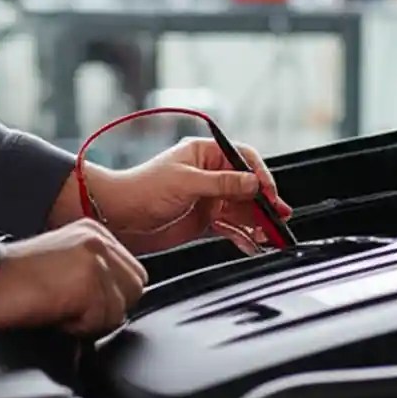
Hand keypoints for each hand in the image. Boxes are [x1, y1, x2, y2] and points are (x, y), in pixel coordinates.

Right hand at [0, 219, 146, 335]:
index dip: (109, 298)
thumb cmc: (10, 281)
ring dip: (88, 320)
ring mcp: (96, 257)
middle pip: (135, 290)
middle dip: (106, 309)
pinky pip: (102, 320)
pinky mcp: (89, 279)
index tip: (79, 303)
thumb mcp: (61, 267)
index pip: (132, 275)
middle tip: (68, 309)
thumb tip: (115, 302)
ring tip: (56, 308)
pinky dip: (77, 326)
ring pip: (120, 309)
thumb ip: (91, 274)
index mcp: (94, 232)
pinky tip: (52, 312)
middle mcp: (99, 239)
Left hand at [59, 138, 293, 255]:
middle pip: (247, 186)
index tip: (269, 194)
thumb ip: (222, 184)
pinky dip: (243, 235)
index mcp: (205, 154)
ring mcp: (208, 198)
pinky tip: (254, 243)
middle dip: (264, 202)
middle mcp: (209, 174)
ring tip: (270, 235)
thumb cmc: (143, 189)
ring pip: (242, 209)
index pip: (244, 159)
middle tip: (279, 218)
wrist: (117, 216)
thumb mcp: (186, 183)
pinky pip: (231, 227)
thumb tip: (253, 183)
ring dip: (257, 221)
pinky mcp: (204, 220)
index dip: (260, 175)